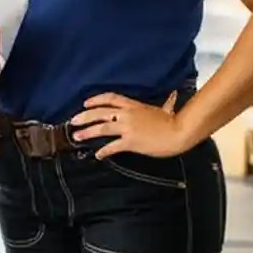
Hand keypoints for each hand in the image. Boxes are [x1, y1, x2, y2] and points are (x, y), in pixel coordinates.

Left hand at [69, 91, 186, 159]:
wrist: (179, 132)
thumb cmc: (174, 121)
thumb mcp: (164, 109)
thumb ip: (163, 104)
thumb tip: (171, 98)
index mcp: (133, 105)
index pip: (110, 98)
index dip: (96, 100)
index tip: (85, 104)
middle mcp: (127, 114)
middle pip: (100, 112)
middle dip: (84, 116)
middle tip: (73, 121)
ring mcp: (128, 128)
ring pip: (101, 128)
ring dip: (87, 132)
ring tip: (77, 136)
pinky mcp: (131, 142)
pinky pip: (113, 146)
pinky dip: (104, 151)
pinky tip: (97, 155)